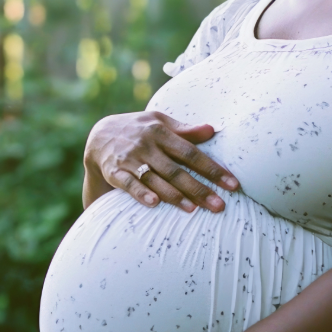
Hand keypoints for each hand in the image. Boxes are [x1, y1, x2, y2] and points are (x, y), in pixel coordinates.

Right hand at [83, 111, 239, 212]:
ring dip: (174, 195)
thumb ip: (185, 130)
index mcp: (161, 132)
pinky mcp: (115, 171)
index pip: (191, 153)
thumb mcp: (159, 122)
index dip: (212, 169)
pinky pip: (129, 183)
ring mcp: (130, 158)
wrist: (99, 135)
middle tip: (219, 206)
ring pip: (155, 178)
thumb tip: (213, 130)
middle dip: (199, 188)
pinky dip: (141, 193)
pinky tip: (154, 204)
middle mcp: (147, 144)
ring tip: (193, 209)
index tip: (232, 184)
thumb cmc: (139, 129)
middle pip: (176, 170)